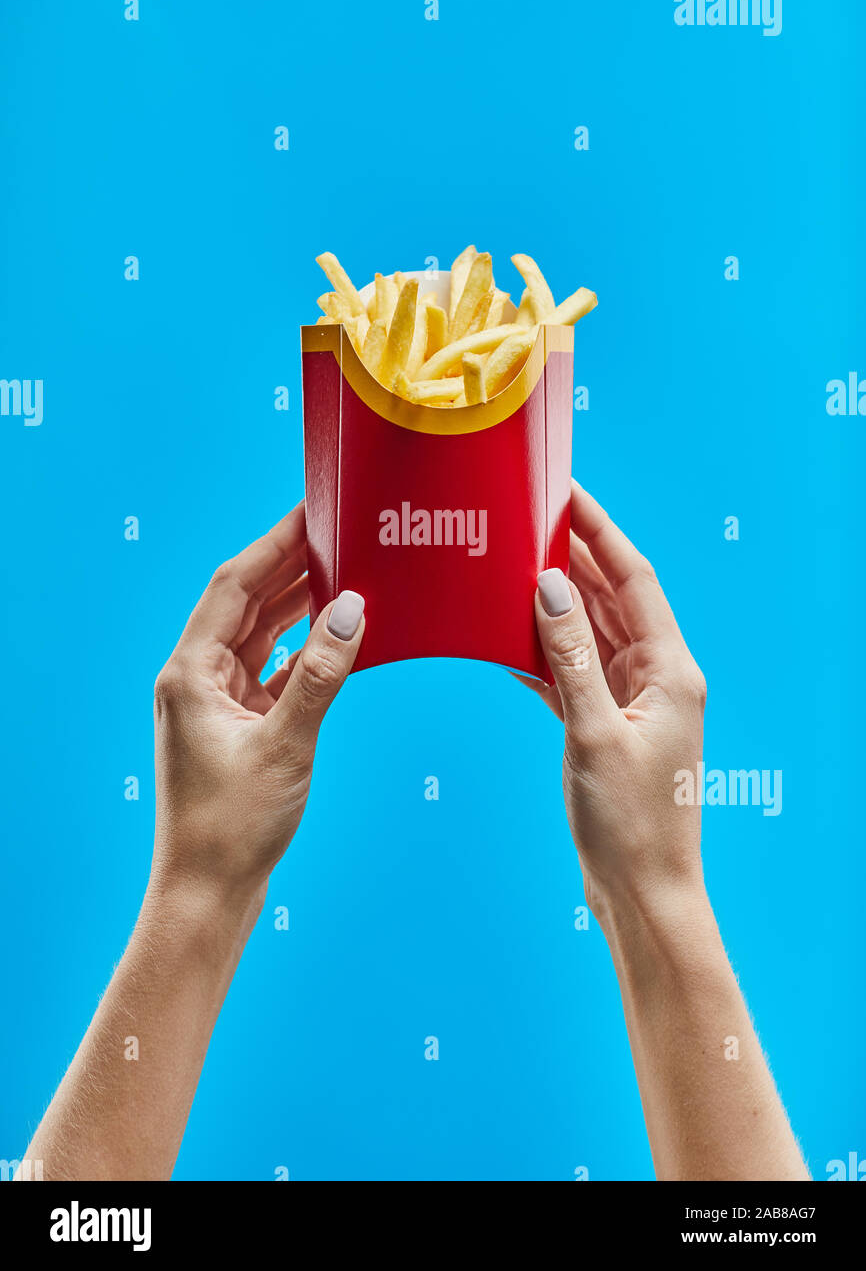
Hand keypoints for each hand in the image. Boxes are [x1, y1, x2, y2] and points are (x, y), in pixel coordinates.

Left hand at [152, 501, 364, 900]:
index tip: (312, 510)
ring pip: (260, 633)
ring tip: (345, 571)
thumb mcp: (286, 744)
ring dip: (299, 605)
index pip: (233, 586)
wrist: (208, 893)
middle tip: (340, 532)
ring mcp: (215, 700)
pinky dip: (304, 649)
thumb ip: (321, 674)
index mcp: (189, 673)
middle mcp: (196, 678)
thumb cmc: (233, 827)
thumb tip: (352, 608)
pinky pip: (273, 668)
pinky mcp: (237, 723)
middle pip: (246, 602)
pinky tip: (338, 635)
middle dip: (291, 566)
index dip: (273, 543)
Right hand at [530, 481, 706, 931]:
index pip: (634, 579)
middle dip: (572, 557)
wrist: (643, 894)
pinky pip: (575, 672)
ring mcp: (634, 701)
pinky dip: (545, 652)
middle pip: (612, 598)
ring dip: (556, 601)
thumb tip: (550, 587)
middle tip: (525, 518)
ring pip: (591, 632)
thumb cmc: (630, 823)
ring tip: (510, 564)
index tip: (566, 492)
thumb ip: (571, 657)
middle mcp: (658, 676)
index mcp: (670, 669)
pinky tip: (507, 638)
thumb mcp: (594, 733)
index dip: (600, 531)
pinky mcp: (609, 727)